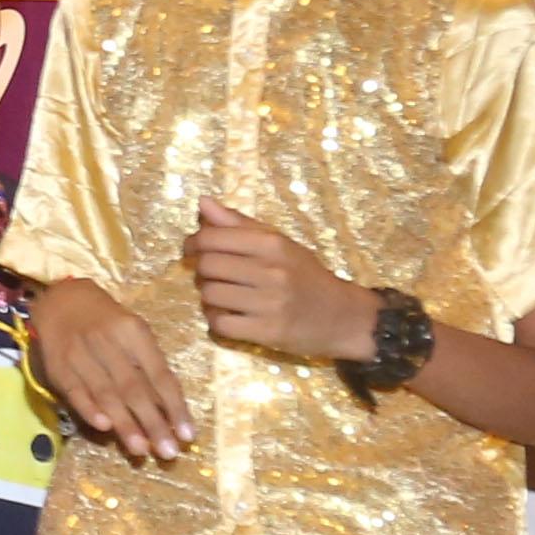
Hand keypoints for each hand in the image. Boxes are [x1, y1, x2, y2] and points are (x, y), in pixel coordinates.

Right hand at [27, 279, 191, 464]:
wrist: (61, 300)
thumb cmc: (107, 321)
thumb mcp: (133, 333)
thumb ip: (148, 366)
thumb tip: (168, 409)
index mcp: (134, 332)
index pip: (160, 374)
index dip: (174, 406)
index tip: (188, 435)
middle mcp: (108, 342)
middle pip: (134, 388)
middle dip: (153, 423)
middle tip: (168, 453)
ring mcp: (81, 354)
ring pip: (106, 393)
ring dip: (125, 424)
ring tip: (141, 451)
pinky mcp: (58, 366)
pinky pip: (76, 391)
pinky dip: (90, 409)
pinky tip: (104, 427)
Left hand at [187, 201, 382, 363]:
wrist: (342, 316)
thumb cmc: (306, 275)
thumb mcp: (279, 243)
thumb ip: (238, 223)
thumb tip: (202, 202)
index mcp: (273, 244)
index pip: (212, 237)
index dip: (193, 243)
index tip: (192, 249)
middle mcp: (271, 271)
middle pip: (207, 265)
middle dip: (201, 269)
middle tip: (210, 274)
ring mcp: (270, 304)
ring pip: (210, 295)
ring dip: (208, 296)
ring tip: (222, 295)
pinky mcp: (268, 333)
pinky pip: (220, 324)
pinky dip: (216, 320)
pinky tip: (228, 315)